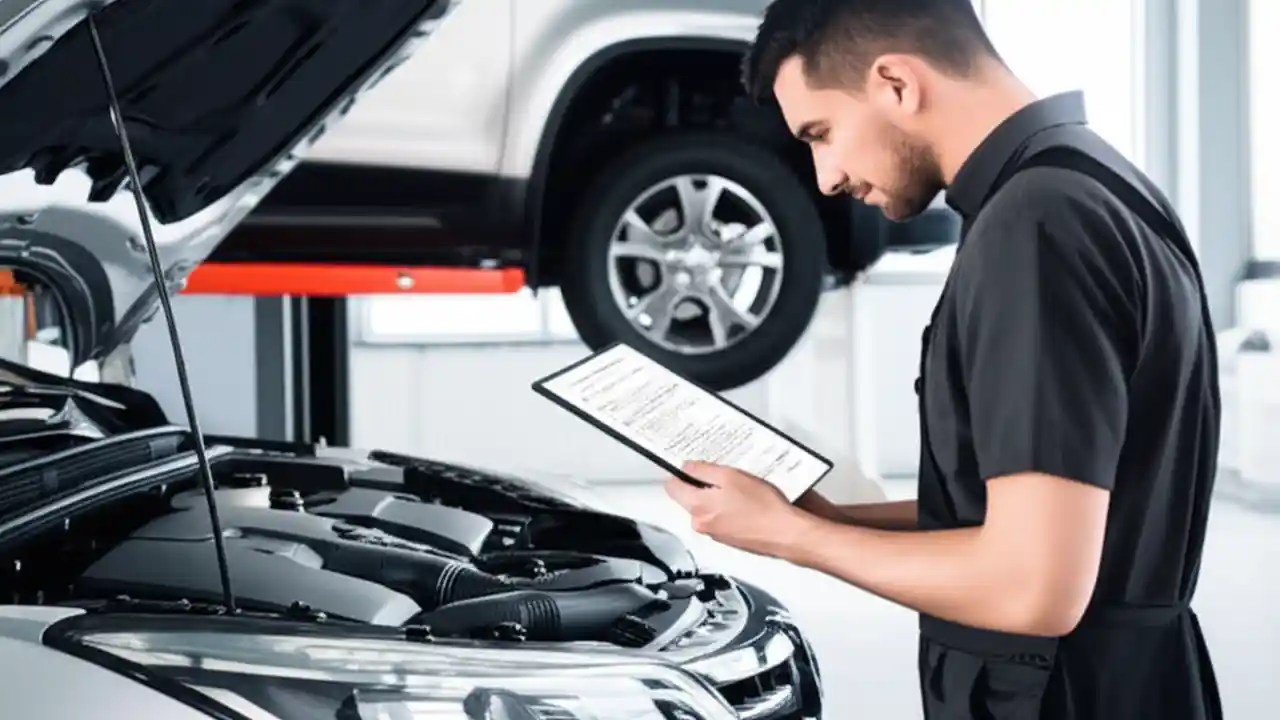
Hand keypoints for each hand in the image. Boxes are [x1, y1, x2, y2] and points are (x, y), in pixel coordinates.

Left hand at [664, 461, 806, 556]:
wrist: (784, 533)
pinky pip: (720, 519)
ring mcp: (714, 534)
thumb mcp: (730, 476)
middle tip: (725, 476)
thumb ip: (702, 470)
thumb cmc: (761, 504)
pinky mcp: (728, 539)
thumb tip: (686, 467)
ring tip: (740, 490)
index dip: (680, 474)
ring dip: (717, 498)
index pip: (671, 487)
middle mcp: (700, 523)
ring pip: (706, 508)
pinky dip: (728, 510)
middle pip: (689, 498)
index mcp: (697, 507)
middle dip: (702, 486)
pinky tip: (747, 504)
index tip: (692, 466)